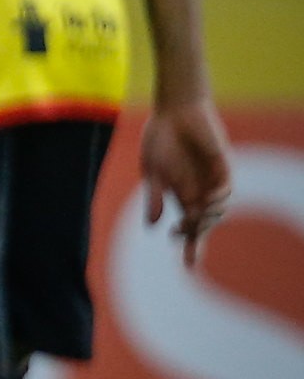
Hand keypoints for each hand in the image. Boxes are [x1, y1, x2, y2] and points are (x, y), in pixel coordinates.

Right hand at [141, 98, 231, 262]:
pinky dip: (218, 199)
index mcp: (181, 195)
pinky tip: (207, 200)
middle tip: (180, 236)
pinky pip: (226, 191)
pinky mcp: (222, 167)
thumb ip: (154, 197)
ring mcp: (212, 181)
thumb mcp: (152, 172)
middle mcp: (199, 192)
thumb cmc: (160, 138)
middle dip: (195, 236)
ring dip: (206, 219)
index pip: (190, 228)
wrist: (174, 110)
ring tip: (192, 219)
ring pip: (216, 211)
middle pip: (204, 225)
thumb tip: (151, 226)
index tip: (190, 268)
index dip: (191, 247)